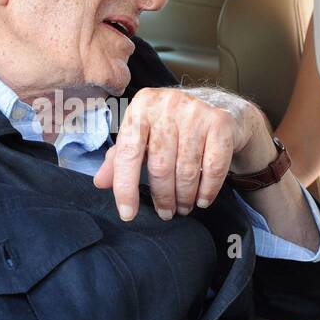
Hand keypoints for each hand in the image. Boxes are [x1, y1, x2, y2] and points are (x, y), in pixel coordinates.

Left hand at [92, 86, 271, 220]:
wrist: (216, 105)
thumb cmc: (171, 125)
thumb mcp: (142, 134)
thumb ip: (119, 157)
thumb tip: (100, 182)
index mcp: (141, 106)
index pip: (127, 153)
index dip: (125, 187)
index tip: (127, 214)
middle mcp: (167, 105)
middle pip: (160, 166)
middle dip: (162, 197)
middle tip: (165, 213)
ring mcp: (195, 112)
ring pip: (186, 170)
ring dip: (184, 197)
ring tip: (183, 207)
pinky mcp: (220, 123)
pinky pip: (213, 168)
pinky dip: (207, 190)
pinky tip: (202, 199)